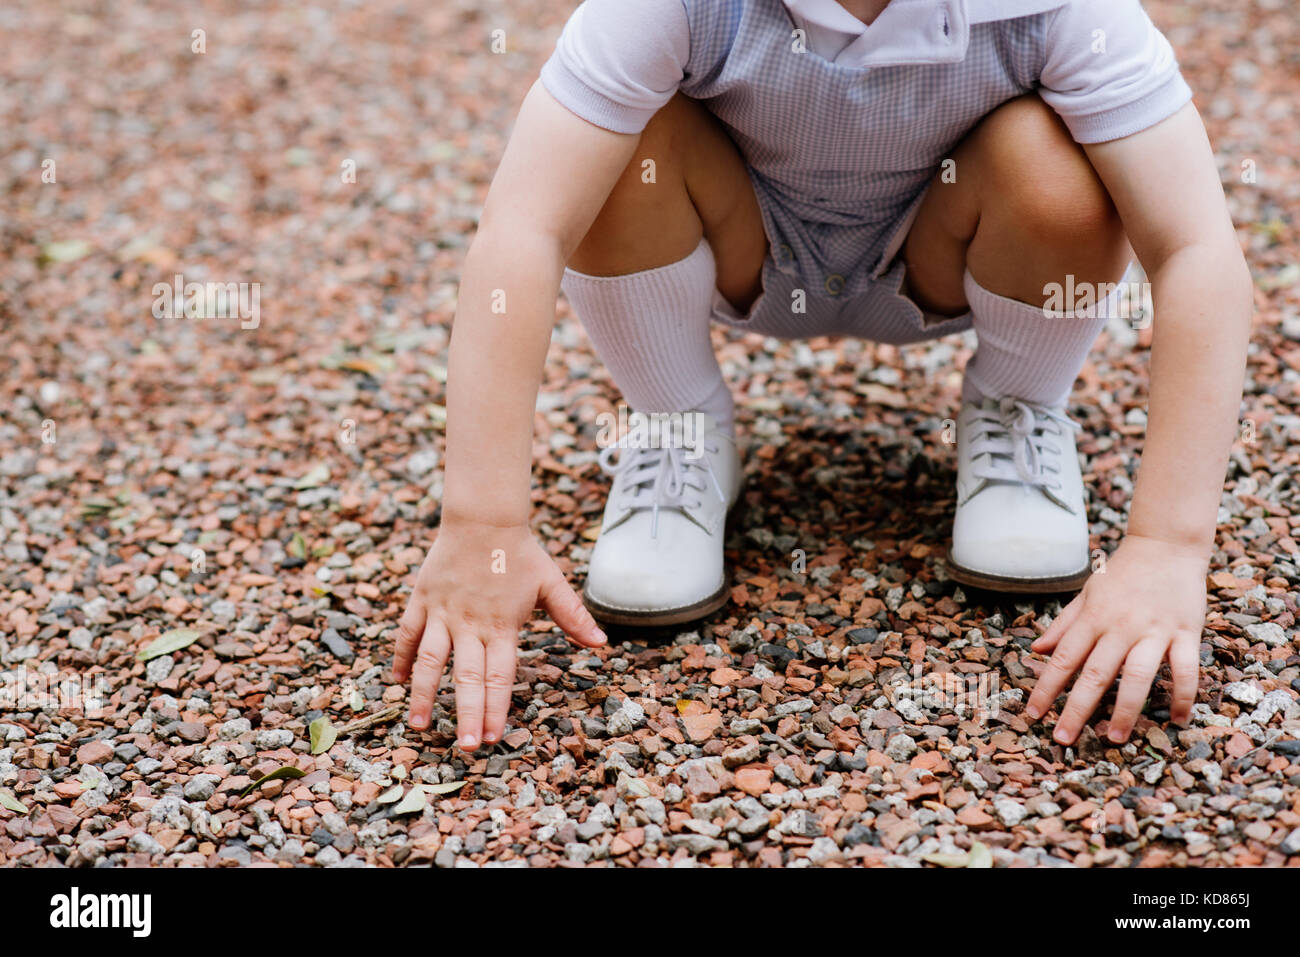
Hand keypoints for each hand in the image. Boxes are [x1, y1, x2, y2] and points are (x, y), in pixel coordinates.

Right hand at [392, 518, 605, 749]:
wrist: (484, 518)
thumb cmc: (521, 553)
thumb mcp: (552, 583)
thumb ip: (573, 616)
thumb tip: (601, 643)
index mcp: (501, 626)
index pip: (499, 677)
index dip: (495, 709)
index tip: (492, 738)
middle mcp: (470, 624)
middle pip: (467, 677)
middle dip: (466, 714)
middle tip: (465, 747)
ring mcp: (443, 613)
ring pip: (429, 660)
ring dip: (423, 694)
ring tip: (419, 724)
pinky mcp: (422, 599)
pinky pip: (407, 633)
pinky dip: (401, 657)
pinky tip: (397, 681)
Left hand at [1024, 534, 1206, 744]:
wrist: (1166, 544)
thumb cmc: (1122, 573)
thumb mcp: (1086, 594)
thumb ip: (1063, 625)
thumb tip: (1036, 650)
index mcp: (1093, 618)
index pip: (1063, 659)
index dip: (1046, 688)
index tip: (1033, 715)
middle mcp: (1121, 627)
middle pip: (1096, 674)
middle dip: (1077, 709)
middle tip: (1064, 739)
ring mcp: (1155, 630)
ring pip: (1138, 676)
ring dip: (1125, 709)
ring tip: (1114, 738)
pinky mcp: (1185, 632)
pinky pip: (1185, 669)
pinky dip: (1183, 695)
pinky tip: (1178, 720)